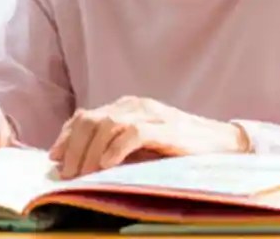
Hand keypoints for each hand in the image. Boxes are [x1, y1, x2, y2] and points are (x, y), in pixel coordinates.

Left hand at [49, 96, 248, 178]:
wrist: (225, 145)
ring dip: (90, 152)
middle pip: (91, 120)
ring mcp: (152, 114)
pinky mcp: (166, 128)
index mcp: (127, 107)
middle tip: (67, 175)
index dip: (67, 136)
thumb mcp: (142, 148)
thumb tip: (80, 164)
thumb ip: (115, 148)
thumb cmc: (182, 150)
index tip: (54, 159)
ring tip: (83, 175)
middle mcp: (135, 105)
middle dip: (74, 148)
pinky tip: (107, 165)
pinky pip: (133, 133)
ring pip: (108, 124)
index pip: (86, 115)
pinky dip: (116, 149)